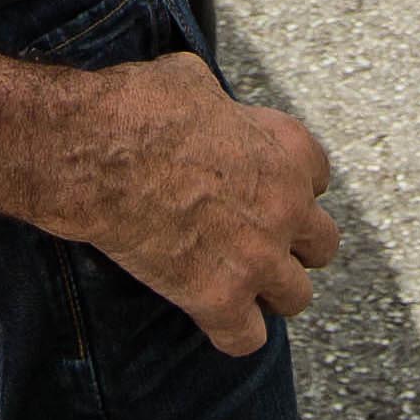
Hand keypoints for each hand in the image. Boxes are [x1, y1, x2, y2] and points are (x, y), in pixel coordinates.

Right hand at [54, 51, 339, 356]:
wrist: (97, 153)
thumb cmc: (138, 107)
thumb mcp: (193, 79)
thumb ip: (219, 104)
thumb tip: (205, 104)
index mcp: (287, 149)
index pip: (319, 177)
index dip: (289, 184)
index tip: (262, 188)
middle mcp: (286, 206)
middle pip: (323, 244)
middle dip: (293, 244)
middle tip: (255, 240)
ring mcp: (257, 258)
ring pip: (296, 297)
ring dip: (269, 292)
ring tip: (238, 284)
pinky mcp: (219, 300)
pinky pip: (247, 340)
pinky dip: (231, 333)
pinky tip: (211, 317)